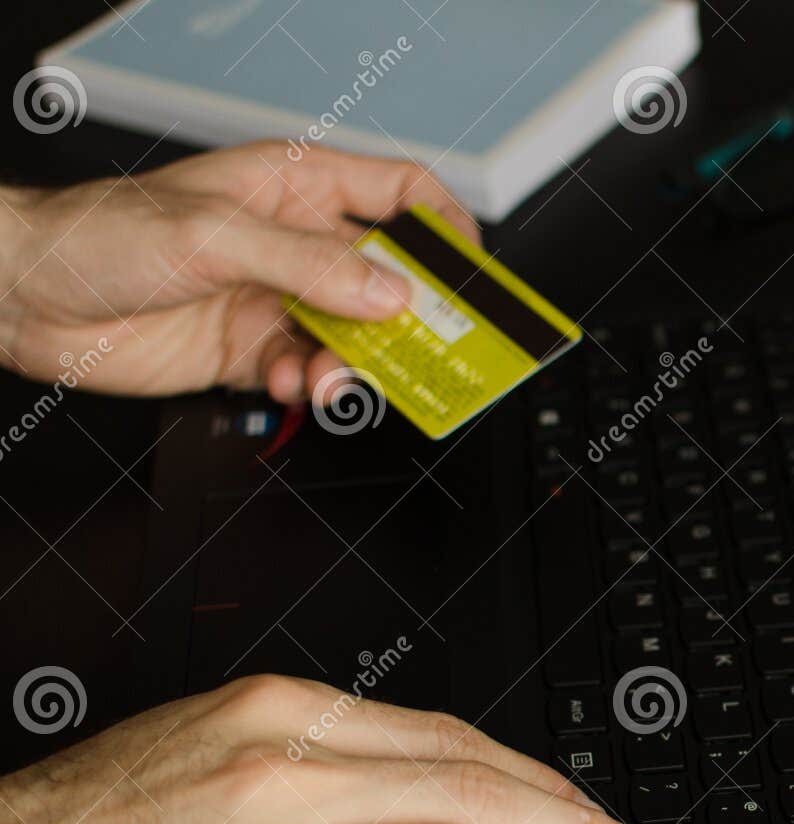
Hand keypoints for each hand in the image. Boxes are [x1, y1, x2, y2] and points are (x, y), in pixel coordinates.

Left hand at [0, 141, 478, 403]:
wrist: (24, 299)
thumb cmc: (99, 236)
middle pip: (389, 279)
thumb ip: (310, 265)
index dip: (444, 231)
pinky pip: (310, 374)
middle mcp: (297, 243)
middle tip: (433, 351)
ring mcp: (279, 300)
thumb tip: (387, 293)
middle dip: (412, 319)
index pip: (399, 196)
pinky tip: (286, 385)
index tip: (471, 275)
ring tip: (330, 379)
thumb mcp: (216, 237)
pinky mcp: (255, 352)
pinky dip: (308, 387)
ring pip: (355, 338)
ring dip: (353, 365)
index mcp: (296, 187)